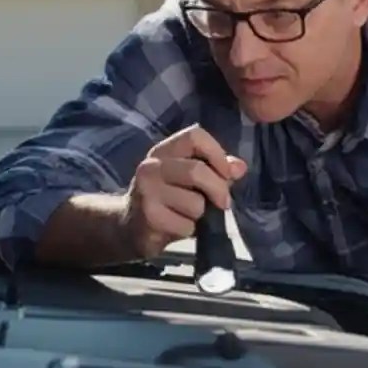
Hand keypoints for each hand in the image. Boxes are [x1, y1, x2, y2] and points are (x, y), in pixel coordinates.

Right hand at [119, 124, 247, 257]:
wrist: (129, 226)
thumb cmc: (166, 198)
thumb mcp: (190, 180)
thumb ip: (216, 171)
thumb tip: (239, 168)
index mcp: (165, 150)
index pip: (195, 136)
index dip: (217, 153)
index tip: (227, 173)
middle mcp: (152, 166)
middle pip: (196, 171)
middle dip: (218, 190)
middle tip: (223, 203)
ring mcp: (147, 191)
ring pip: (195, 203)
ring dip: (201, 215)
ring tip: (188, 215)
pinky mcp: (149, 217)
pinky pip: (186, 225)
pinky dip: (190, 230)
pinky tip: (176, 227)